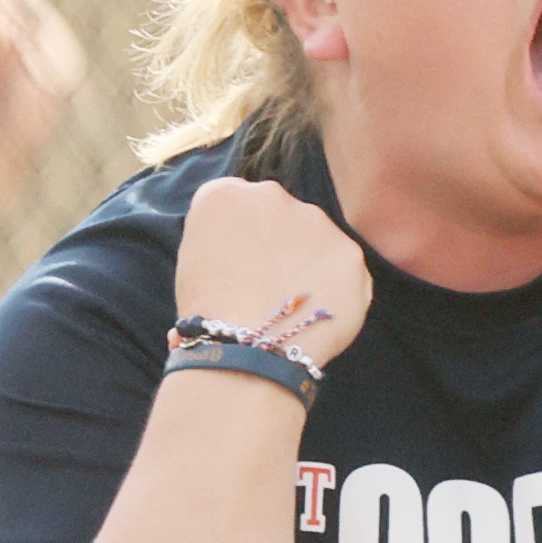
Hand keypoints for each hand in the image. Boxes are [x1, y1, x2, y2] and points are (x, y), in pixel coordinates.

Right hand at [176, 179, 371, 367]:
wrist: (244, 347)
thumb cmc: (208, 314)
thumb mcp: (192, 262)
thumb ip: (222, 238)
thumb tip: (243, 250)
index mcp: (223, 195)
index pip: (238, 203)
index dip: (244, 238)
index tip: (243, 264)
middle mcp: (271, 195)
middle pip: (282, 216)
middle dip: (281, 246)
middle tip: (271, 286)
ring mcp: (314, 220)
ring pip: (318, 240)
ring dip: (310, 265)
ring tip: (294, 306)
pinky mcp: (349, 252)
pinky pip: (345, 270)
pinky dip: (336, 290)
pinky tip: (317, 315)